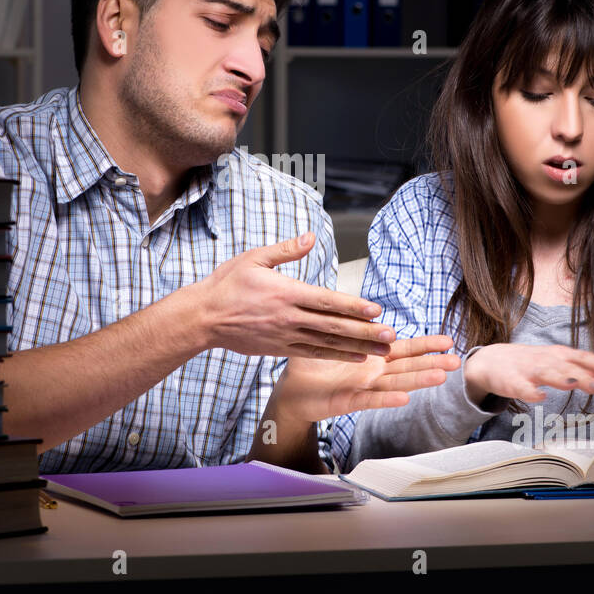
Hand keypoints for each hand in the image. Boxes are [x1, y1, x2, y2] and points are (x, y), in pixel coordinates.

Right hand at [188, 231, 394, 362]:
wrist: (203, 318)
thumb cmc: (227, 284)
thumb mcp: (254, 259)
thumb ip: (286, 250)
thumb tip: (311, 236)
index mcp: (285, 292)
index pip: (326, 300)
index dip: (353, 306)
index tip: (376, 310)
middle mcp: (289, 317)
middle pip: (333, 326)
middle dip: (364, 332)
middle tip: (390, 336)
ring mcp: (285, 336)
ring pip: (328, 343)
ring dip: (357, 347)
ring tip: (381, 350)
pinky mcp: (280, 349)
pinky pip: (313, 353)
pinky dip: (336, 356)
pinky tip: (355, 357)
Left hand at [270, 335, 460, 423]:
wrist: (291, 391)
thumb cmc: (310, 364)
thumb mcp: (328, 336)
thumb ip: (344, 318)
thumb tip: (354, 298)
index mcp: (371, 355)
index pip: (403, 348)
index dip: (425, 345)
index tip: (448, 341)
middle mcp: (372, 372)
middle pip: (407, 366)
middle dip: (432, 363)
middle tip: (456, 361)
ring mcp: (363, 387)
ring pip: (394, 383)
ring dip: (417, 380)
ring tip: (440, 377)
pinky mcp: (348, 400)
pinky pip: (369, 399)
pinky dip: (386, 399)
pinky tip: (404, 398)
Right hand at [463, 343, 593, 403]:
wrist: (490, 361)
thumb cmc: (529, 362)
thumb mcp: (555, 358)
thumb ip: (580, 365)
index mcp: (557, 354)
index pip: (579, 356)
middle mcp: (544, 360)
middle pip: (565, 366)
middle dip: (581, 375)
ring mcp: (527, 371)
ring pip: (545, 373)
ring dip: (559, 378)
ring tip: (572, 384)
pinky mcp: (512, 382)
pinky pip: (522, 388)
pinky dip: (531, 392)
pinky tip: (540, 397)